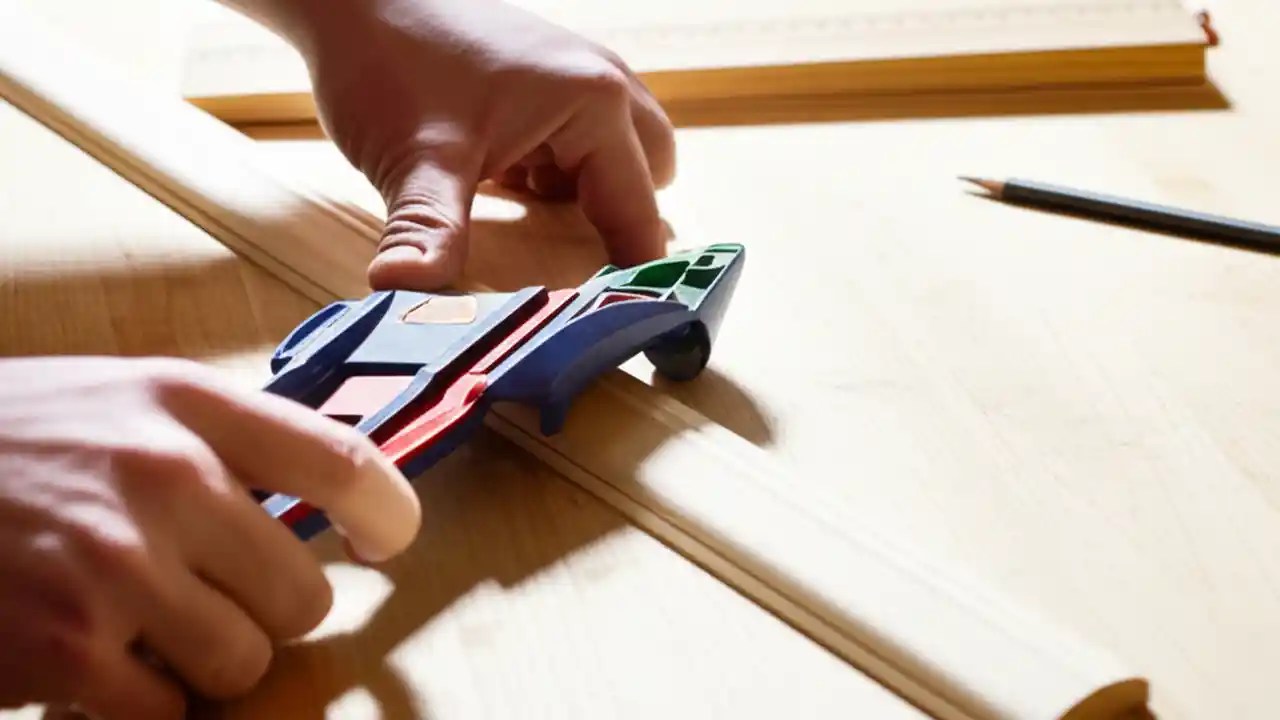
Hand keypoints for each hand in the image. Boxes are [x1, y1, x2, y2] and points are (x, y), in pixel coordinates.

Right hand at [0, 357, 419, 718]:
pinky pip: (167, 712)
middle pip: (302, 595)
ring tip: (140, 624)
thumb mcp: (122, 400)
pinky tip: (92, 659)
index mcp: (187, 404)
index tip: (386, 544)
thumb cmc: (11, 441)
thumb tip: (335, 501)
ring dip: (202, 661)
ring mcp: (115, 565)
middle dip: (264, 611)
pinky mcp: (64, 649)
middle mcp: (165, 475)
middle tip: (209, 595)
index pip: (342, 460)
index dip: (388, 515)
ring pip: (243, 662)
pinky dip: (140, 702)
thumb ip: (224, 442)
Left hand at [256, 0, 675, 289]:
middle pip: (650, 180)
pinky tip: (506, 179)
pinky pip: (582, 136)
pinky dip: (559, 169)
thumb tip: (404, 294)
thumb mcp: (416, 161)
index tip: (618, 323)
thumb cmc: (390, 60)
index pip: (641, 213)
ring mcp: (577, 73)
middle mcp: (602, 83)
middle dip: (616, 224)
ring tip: (527, 208)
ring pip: (621, 155)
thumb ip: (427, 234)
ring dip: (588, 194)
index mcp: (593, 104)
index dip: (633, 275)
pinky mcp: (548, 75)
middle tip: (566, 262)